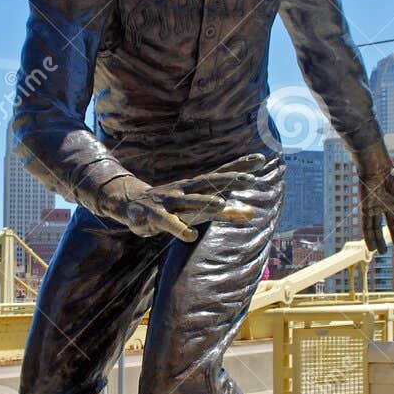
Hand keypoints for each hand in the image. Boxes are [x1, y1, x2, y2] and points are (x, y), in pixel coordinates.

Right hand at [98, 172, 256, 241]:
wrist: (132, 204)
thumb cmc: (173, 206)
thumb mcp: (200, 208)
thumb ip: (226, 212)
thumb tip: (253, 213)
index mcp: (197, 186)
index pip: (222, 173)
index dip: (240, 166)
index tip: (261, 158)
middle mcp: (185, 190)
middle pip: (210, 183)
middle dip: (229, 180)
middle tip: (250, 179)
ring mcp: (170, 201)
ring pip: (190, 201)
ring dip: (204, 202)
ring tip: (221, 204)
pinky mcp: (155, 216)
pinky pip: (169, 222)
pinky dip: (179, 228)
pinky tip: (191, 235)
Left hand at [358, 161, 393, 255]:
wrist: (377, 171)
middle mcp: (387, 206)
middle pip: (391, 226)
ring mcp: (376, 208)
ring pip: (377, 228)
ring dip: (380, 240)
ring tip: (382, 253)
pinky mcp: (366, 209)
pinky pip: (367, 226)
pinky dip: (369, 237)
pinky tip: (371, 248)